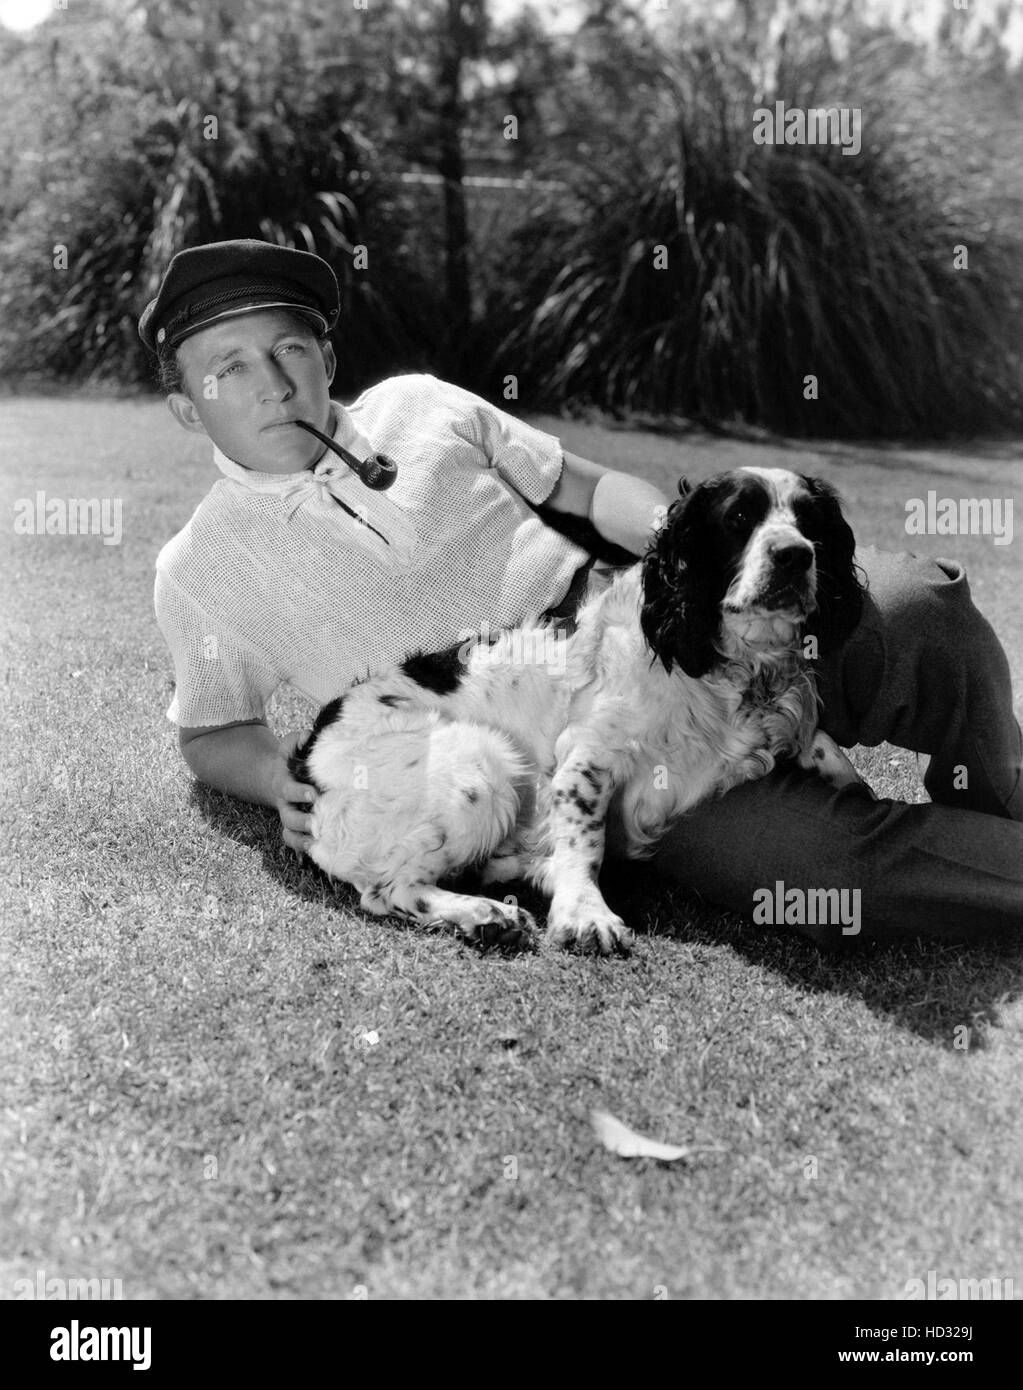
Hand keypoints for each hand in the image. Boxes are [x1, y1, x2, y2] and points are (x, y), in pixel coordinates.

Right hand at [272, 729, 316, 854]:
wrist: (277, 776)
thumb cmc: (290, 759)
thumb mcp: (290, 745)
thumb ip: (297, 740)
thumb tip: (308, 736)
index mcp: (283, 784)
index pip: (288, 790)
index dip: (299, 793)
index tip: (314, 794)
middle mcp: (285, 804)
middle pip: (288, 818)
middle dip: (302, 822)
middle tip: (317, 823)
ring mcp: (289, 818)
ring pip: (290, 834)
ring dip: (302, 841)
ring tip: (318, 843)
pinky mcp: (295, 828)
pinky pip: (295, 843)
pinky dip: (303, 850)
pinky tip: (319, 853)